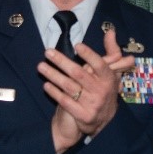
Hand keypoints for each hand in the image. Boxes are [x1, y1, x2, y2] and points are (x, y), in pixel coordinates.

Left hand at [42, 25, 134, 152]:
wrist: (102, 121)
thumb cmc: (104, 90)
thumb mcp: (111, 73)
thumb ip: (112, 52)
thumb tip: (111, 32)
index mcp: (109, 79)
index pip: (100, 65)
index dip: (89, 55)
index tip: (76, 45)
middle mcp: (101, 91)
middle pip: (79, 73)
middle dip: (62, 61)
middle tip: (48, 52)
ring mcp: (92, 104)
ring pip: (69, 86)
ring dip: (53, 75)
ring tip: (41, 66)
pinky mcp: (83, 115)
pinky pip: (65, 101)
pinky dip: (54, 92)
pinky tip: (46, 84)